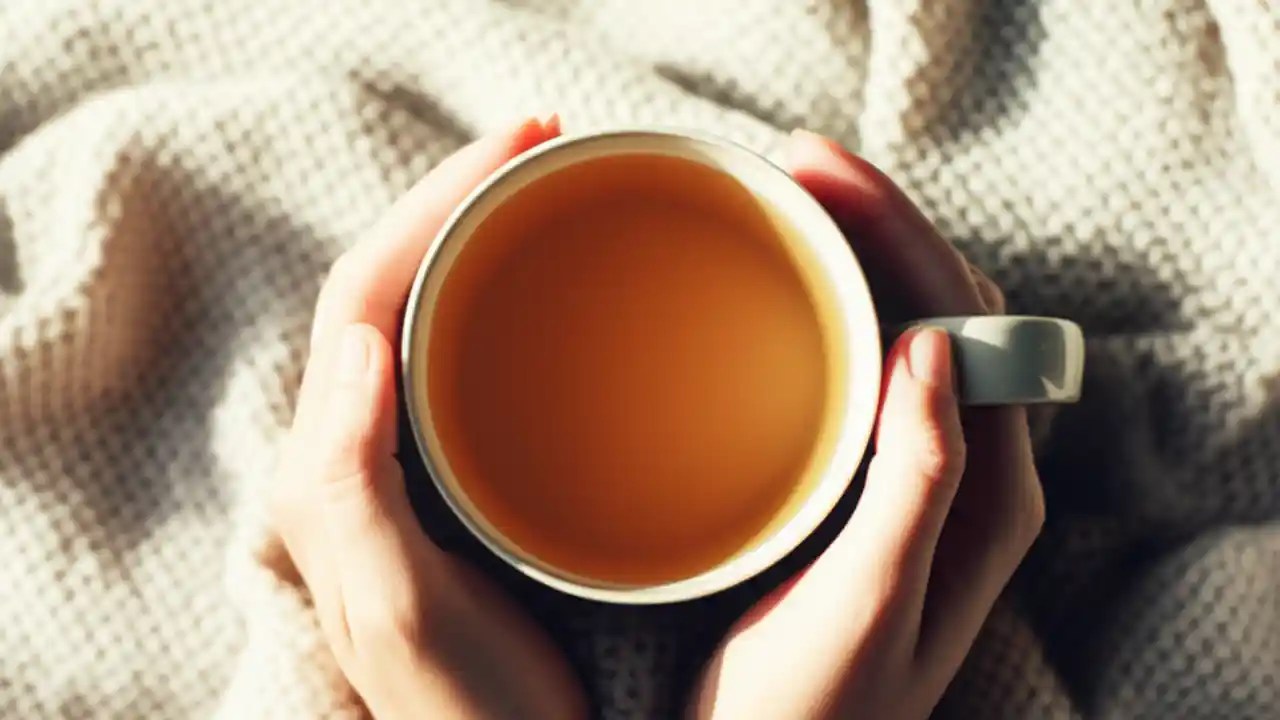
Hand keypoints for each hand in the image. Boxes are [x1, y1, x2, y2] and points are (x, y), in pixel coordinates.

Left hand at [269, 118, 586, 719]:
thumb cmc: (462, 703)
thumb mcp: (399, 607)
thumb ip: (353, 484)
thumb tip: (361, 336)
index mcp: (332, 465)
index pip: (366, 293)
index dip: (431, 207)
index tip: (514, 150)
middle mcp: (356, 447)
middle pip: (388, 283)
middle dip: (455, 198)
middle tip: (540, 143)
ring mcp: (407, 459)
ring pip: (422, 311)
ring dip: (471, 235)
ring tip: (542, 187)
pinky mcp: (454, 475)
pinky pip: (458, 356)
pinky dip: (495, 295)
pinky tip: (545, 284)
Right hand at [688, 131, 1045, 719]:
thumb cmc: (808, 712)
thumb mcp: (866, 606)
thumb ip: (917, 484)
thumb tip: (931, 342)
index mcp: (991, 495)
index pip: (968, 323)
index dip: (901, 233)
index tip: (816, 174)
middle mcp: (970, 475)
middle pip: (949, 308)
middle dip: (881, 224)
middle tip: (790, 167)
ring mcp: (919, 478)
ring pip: (913, 329)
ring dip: (862, 256)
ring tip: (787, 204)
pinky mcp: (870, 487)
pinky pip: (872, 371)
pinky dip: (836, 310)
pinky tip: (785, 294)